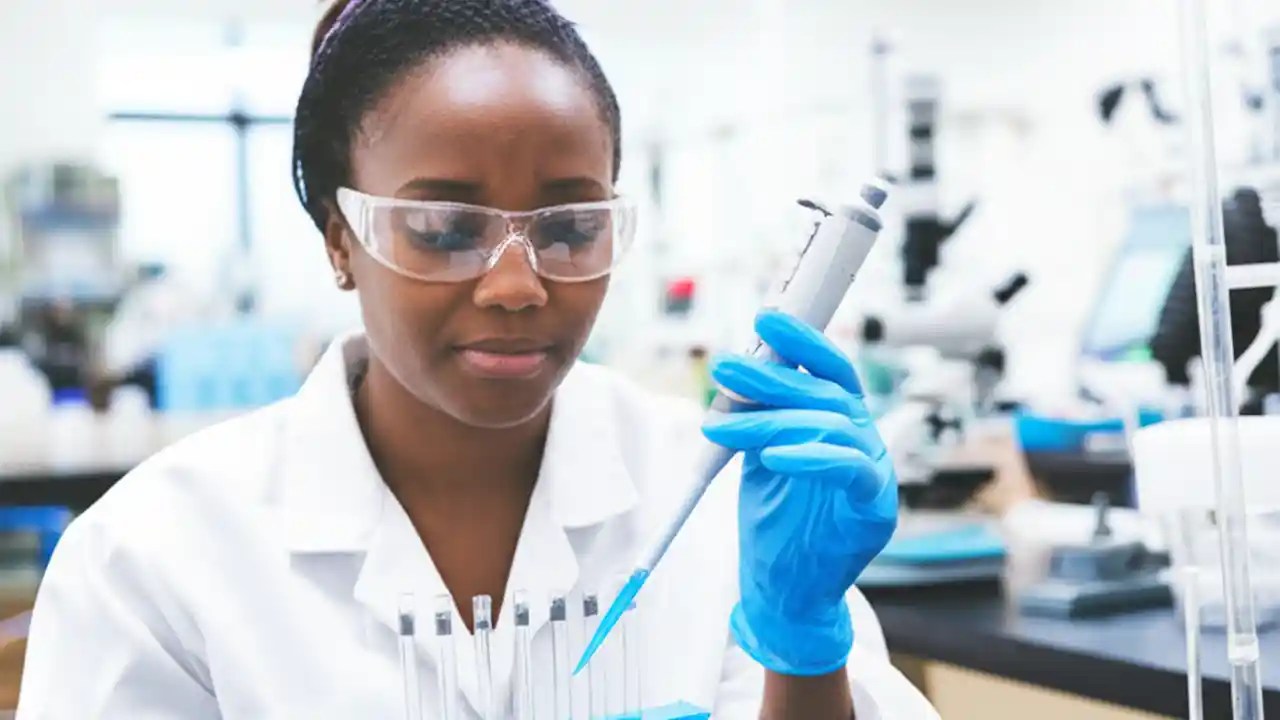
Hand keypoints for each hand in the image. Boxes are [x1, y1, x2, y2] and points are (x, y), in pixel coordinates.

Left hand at [702, 310, 897, 676]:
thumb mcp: (760, 456)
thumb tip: (739, 369)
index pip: (828, 370)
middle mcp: (862, 439)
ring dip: (771, 421)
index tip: (765, 320)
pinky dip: (811, 457)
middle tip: (727, 369)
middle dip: (771, 378)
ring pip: (829, 426)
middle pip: (824, 393)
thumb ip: (759, 416)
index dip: (801, 342)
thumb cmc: (775, 522)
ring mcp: (873, 471)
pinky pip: (848, 469)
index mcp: (838, 422)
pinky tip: (775, 456)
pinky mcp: (875, 506)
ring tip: (724, 427)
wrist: (783, 590)